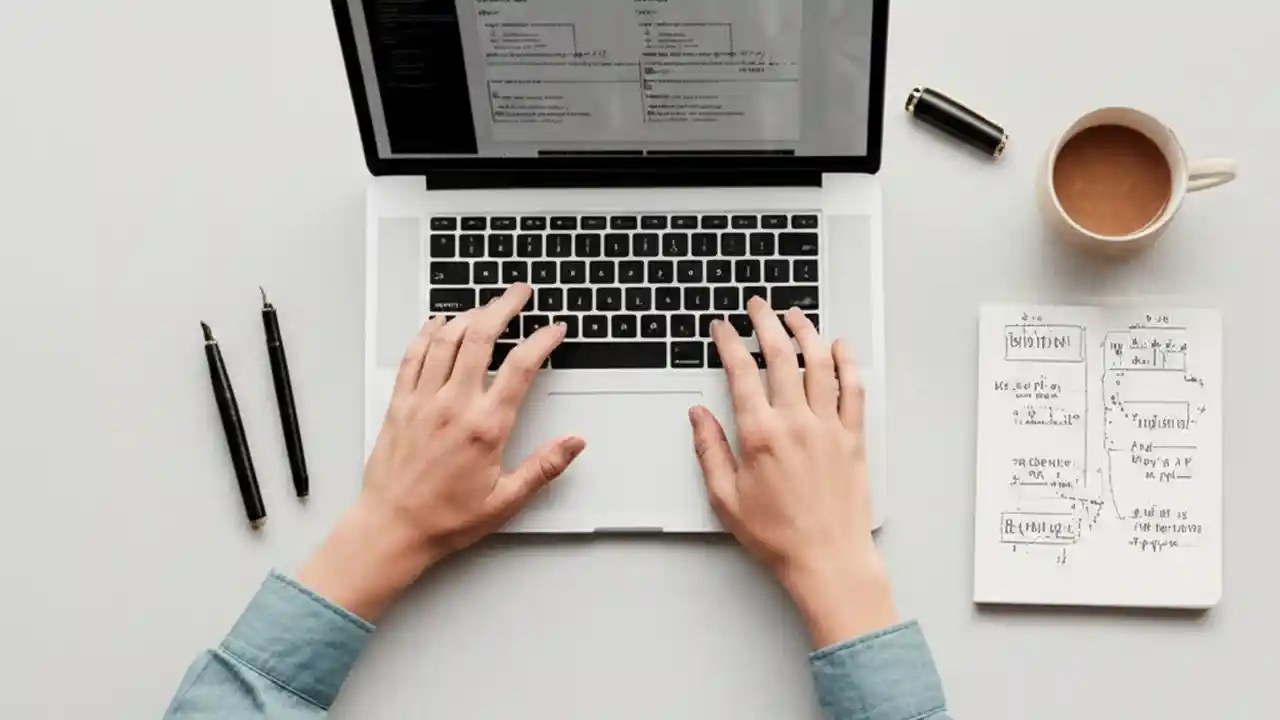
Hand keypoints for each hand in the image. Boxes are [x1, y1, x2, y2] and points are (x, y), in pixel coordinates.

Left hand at [298, 284, 583, 620]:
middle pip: (481, 337)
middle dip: (504, 306)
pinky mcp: (399, 404)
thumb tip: (574, 443)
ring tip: (485, 305)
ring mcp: (422, 401)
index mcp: (484, 428)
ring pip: (446, 339)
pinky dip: (427, 332)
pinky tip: (437, 323)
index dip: (542, 341)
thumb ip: (544, 466)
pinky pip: (413, 356)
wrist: (391, 529)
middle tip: (519, 292)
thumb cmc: (444, 519)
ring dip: (468, 314)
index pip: (520, 368)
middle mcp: (453, 406)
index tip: (554, 330)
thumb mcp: (506, 500)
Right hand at [689, 297, 895, 647]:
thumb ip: (709, 450)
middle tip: (757, 306)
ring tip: (794, 315)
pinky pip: (853, 389)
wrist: (827, 559)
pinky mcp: (853, 438)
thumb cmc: (777, 535)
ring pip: (819, 363)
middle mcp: (796, 423)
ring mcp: (828, 427)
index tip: (722, 327)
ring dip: (805, 332)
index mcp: (760, 435)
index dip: (728, 342)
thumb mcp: (725, 497)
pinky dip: (847, 362)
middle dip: (765, 323)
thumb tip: (698, 416)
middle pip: (781, 355)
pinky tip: (840, 347)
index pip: (740, 373)